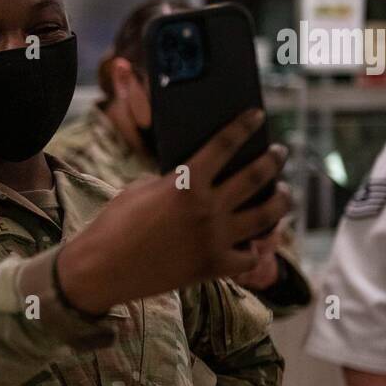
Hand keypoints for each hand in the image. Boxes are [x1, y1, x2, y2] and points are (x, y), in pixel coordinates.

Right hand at [58, 109, 291, 312]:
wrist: (102, 270)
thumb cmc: (114, 225)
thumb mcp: (140, 190)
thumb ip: (173, 181)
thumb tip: (197, 179)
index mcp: (186, 183)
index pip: (225, 144)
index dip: (244, 126)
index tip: (257, 116)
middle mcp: (208, 209)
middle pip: (256, 177)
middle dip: (273, 161)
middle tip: (279, 153)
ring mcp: (215, 240)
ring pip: (266, 216)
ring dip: (281, 201)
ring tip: (283, 193)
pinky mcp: (214, 267)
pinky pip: (249, 257)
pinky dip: (255, 248)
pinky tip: (257, 240)